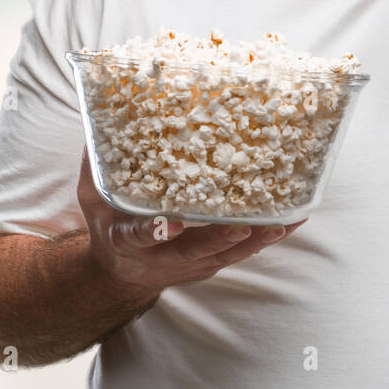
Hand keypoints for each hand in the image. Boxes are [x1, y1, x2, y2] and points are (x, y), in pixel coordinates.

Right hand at [75, 149, 304, 296]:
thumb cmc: (111, 225)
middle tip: (241, 226)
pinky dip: (266, 237)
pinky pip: (242, 251)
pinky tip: (292, 221)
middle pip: (193, 251)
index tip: (167, 224)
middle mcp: (162, 258)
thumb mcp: (96, 198)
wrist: (124, 272)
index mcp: (128, 241)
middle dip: (218, 239)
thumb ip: (96, 164)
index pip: (138, 237)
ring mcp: (191, 264)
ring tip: (283, 223)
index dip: (153, 232)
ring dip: (254, 240)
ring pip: (226, 254)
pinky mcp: (213, 263)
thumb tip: (100, 116)